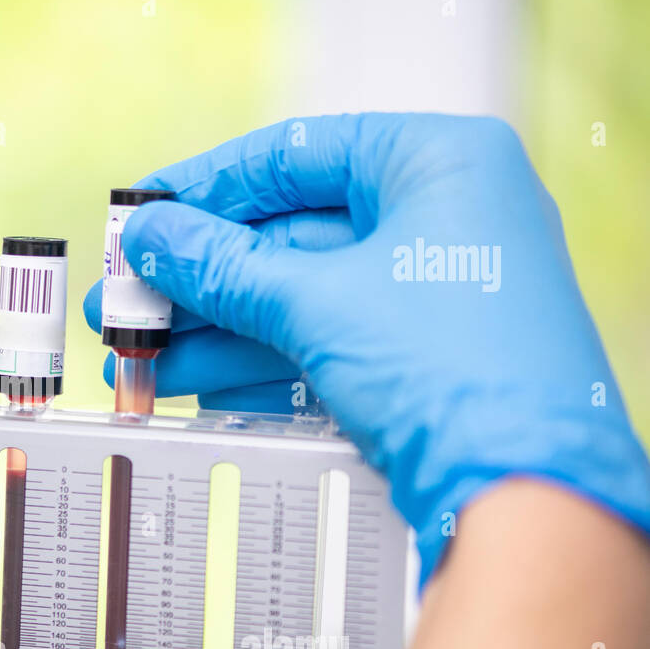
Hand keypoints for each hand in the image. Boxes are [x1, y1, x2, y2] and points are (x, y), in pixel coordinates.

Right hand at [85, 113, 649, 582]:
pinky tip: (194, 386)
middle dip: (198, 279)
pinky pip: (321, 344)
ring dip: (214, 331)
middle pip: (288, 235)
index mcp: (438, 162)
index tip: (141, 214)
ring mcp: (434, 291)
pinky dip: (257, 366)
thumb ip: (222, 267)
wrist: (527, 495)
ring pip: (298, 299)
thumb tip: (148, 240)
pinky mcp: (421, 357)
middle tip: (122, 304)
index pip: (294, 153)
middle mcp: (442, 216)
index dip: (205, 187)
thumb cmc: (451, 368)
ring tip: (138, 361)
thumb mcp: (316, 304)